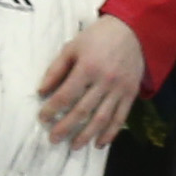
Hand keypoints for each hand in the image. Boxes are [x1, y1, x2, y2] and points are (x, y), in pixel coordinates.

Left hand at [34, 13, 146, 147]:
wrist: (134, 30)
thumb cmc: (98, 37)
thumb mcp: (72, 47)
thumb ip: (56, 69)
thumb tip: (42, 92)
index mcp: (88, 67)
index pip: (65, 95)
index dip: (51, 109)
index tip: (42, 118)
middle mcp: (105, 81)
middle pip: (82, 110)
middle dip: (65, 127)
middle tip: (53, 139)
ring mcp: (120, 88)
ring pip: (102, 118)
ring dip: (87, 135)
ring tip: (74, 146)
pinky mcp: (131, 93)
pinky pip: (121, 117)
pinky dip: (111, 132)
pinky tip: (100, 143)